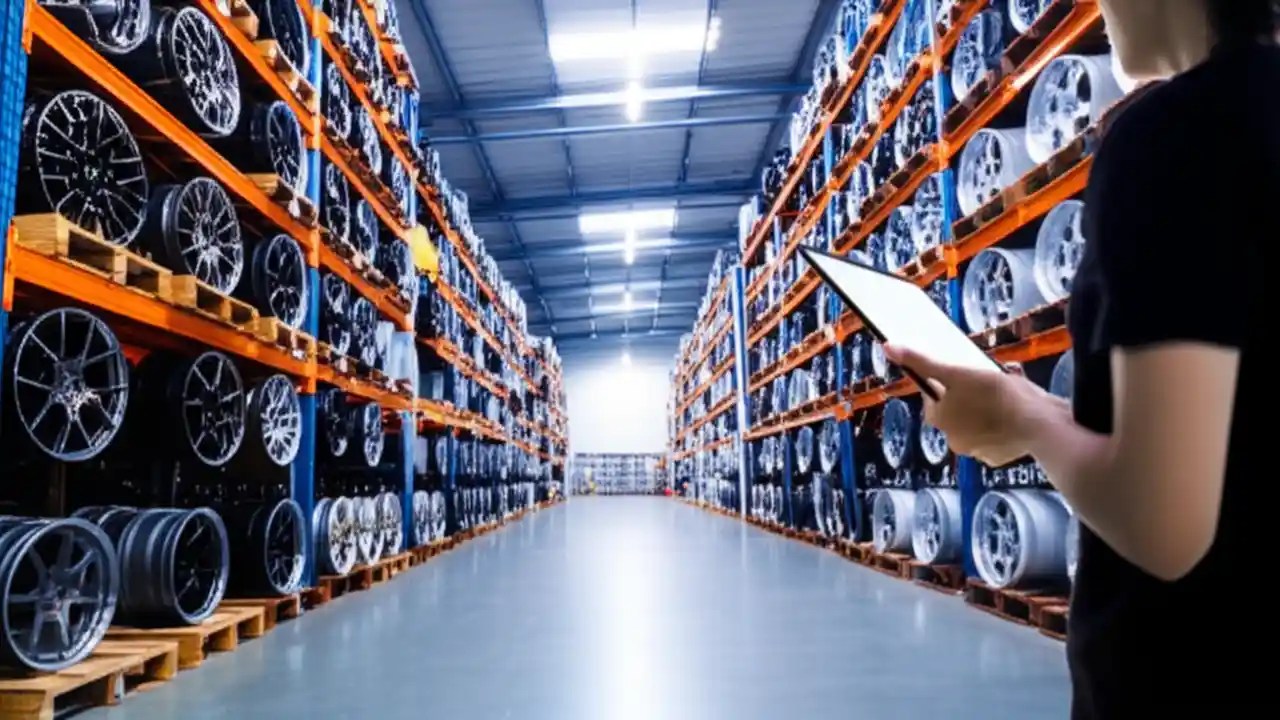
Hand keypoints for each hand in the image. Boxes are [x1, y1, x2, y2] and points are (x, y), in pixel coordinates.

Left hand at [884, 344, 1067, 466]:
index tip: (966, 371)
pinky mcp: (1001, 456)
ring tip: (1008, 392)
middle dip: (969, 393)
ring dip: (987, 406)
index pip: (935, 393)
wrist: (1042, 427)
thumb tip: (888, 347)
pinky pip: (998, 434)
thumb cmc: (997, 396)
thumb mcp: (959, 372)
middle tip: (989, 379)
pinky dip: (1004, 423)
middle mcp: (953, 440)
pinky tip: (1017, 410)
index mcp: (939, 419)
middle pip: (956, 408)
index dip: (949, 378)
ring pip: (978, 420)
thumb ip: (924, 361)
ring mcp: (978, 451)